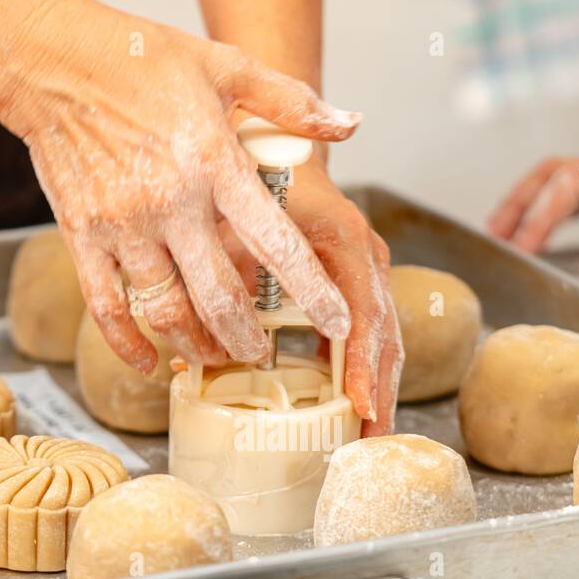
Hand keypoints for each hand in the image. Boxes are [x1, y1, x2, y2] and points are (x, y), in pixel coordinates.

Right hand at [0, 0, 360, 373]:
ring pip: (167, 311)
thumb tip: (350, 124)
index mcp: (214, 162)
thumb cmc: (141, 61)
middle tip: (261, 353)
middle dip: (247, 338)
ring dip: (196, 345)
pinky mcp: (83, 236)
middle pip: (219, 296)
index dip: (311, 290)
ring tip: (214, 355)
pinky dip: (128, 344)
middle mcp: (171, 201)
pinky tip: (148, 360)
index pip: (275, 241)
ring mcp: (124, 225)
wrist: (53, 60)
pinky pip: (108, 307)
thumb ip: (290, 101)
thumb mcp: (226, 66)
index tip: (337, 322)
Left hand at [218, 162, 402, 432]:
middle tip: (371, 436)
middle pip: (385, 333)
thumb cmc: (251, 176)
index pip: (363, 310)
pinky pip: (367, 335)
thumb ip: (219, 287)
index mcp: (344, 239)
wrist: (272, 142)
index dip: (361, 361)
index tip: (357, 402)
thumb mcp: (231, 225)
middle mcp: (365, 257)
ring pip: (384, 339)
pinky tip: (353, 410)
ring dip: (376, 387)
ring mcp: (365, 273)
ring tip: (368, 435)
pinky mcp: (355, 286)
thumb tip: (193, 363)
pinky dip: (361, 373)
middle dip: (379, 388)